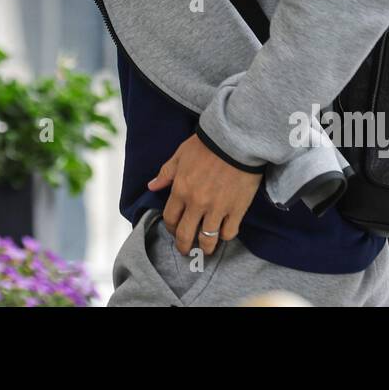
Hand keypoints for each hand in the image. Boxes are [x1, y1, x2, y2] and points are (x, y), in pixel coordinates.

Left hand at [148, 133, 260, 257]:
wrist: (236, 140)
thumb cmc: (206, 145)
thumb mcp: (180, 155)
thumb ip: (166, 173)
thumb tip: (151, 186)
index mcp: (181, 190)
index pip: (170, 219)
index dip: (170, 228)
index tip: (174, 230)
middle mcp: (197, 203)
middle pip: (185, 234)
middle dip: (184, 246)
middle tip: (186, 250)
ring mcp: (217, 208)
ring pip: (208, 239)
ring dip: (205, 248)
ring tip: (206, 249)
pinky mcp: (237, 209)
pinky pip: (229, 232)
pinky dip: (225, 235)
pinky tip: (223, 233)